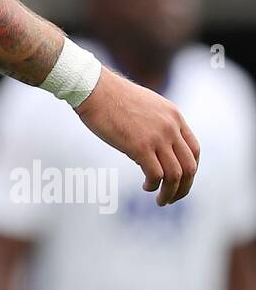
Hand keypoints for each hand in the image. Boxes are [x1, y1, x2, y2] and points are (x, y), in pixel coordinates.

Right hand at [75, 66, 199, 205]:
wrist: (94, 89)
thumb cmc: (112, 97)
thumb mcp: (145, 105)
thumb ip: (156, 123)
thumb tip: (153, 146)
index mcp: (174, 116)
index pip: (194, 149)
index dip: (191, 169)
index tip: (182, 179)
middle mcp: (171, 127)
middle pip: (189, 166)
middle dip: (184, 187)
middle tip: (174, 197)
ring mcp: (157, 137)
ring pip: (175, 175)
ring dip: (170, 192)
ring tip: (161, 200)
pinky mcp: (140, 146)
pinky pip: (156, 175)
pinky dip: (153, 185)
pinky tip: (146, 187)